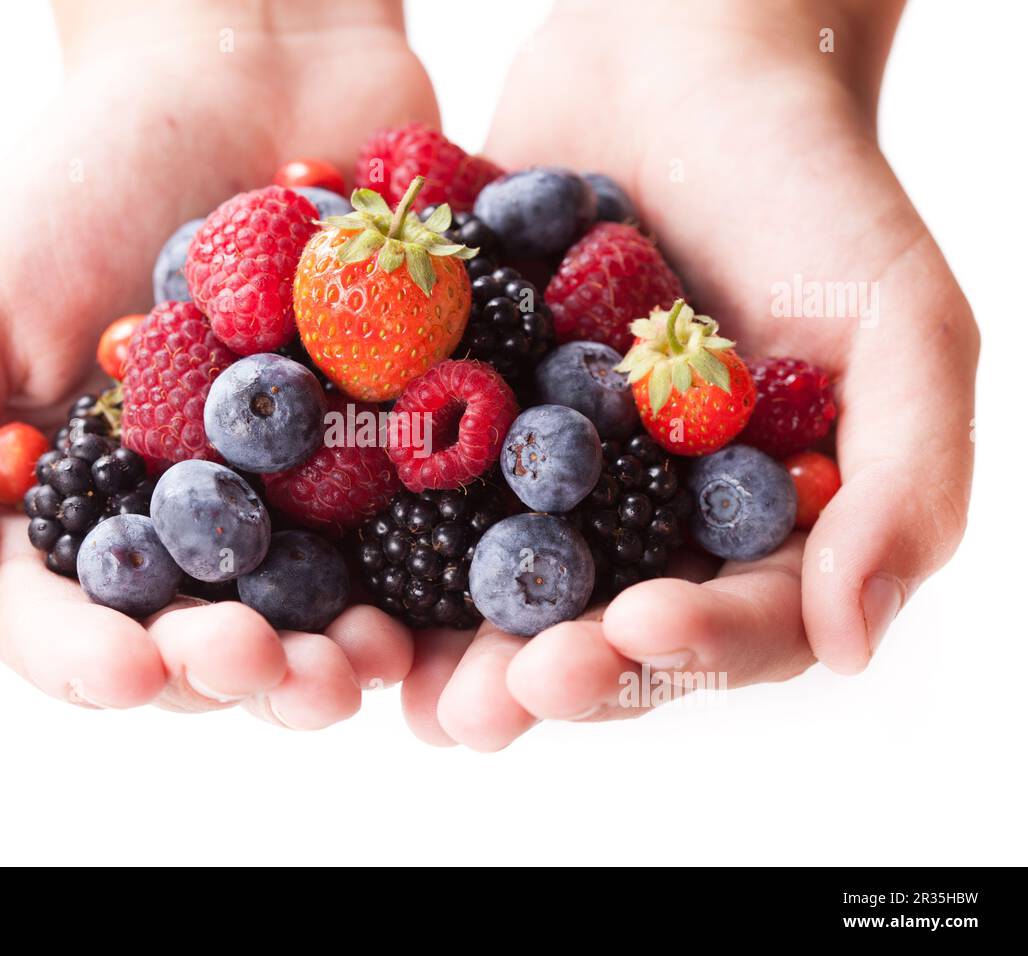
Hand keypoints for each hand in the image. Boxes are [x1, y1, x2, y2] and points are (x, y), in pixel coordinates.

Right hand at [0, 0, 433, 724]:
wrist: (241, 78)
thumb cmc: (80, 181)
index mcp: (62, 509)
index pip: (53, 619)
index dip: (85, 660)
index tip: (132, 670)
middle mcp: (174, 527)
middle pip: (188, 642)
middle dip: (225, 672)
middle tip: (268, 667)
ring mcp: (283, 505)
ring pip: (299, 621)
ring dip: (326, 663)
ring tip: (357, 666)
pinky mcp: (377, 467)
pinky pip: (398, 550)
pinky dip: (412, 589)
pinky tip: (426, 614)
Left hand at [403, 0, 977, 748]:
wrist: (676, 55)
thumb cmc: (810, 180)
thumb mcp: (898, 320)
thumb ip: (900, 482)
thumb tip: (850, 644)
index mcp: (757, 527)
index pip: (732, 622)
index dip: (685, 649)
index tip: (632, 635)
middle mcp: (646, 521)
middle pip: (598, 631)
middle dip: (542, 675)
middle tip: (482, 709)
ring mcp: (545, 478)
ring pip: (493, 590)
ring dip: (444, 646)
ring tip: (394, 686)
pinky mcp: (460, 421)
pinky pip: (415, 493)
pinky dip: (373, 536)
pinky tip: (326, 577)